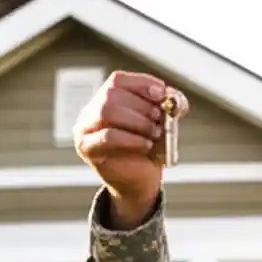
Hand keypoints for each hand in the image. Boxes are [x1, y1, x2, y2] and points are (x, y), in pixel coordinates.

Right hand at [74, 70, 174, 225]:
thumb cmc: (147, 149)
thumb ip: (167, 107)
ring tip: (155, 132)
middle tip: (159, 118)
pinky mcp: (88, 148)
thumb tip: (175, 99)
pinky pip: (107, 137)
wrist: (140, 180)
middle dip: (141, 105)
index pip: (118, 80)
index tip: (161, 93)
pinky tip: (146, 144)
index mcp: (106, 99)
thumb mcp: (160, 123)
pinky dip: (131, 138)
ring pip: (107, 112)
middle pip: (112, 95)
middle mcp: (92, 111)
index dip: (141, 83)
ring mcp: (86, 129)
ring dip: (137, 121)